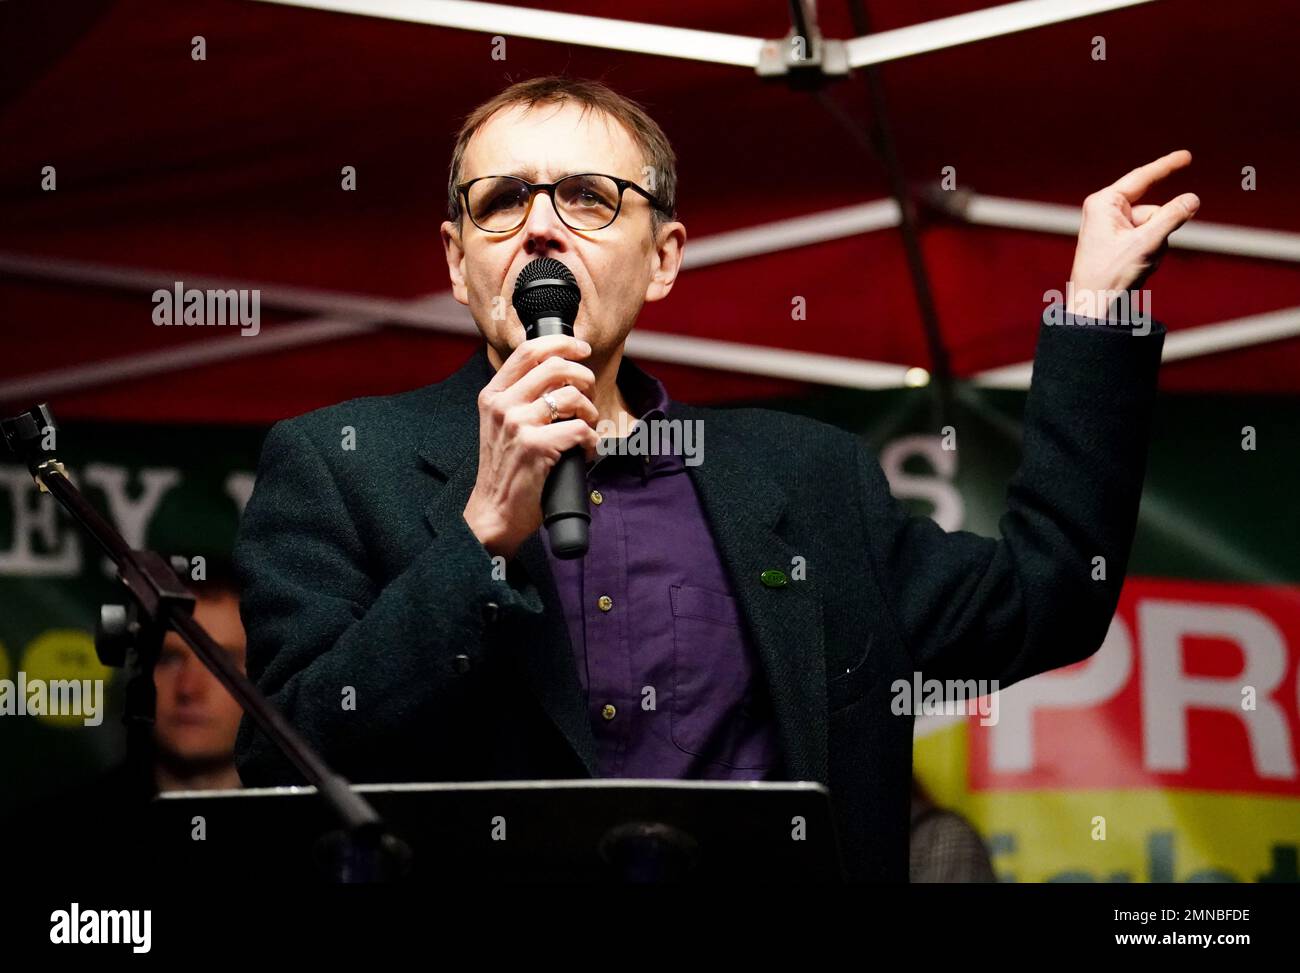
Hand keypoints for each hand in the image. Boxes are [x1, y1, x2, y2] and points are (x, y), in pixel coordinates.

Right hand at [463, 335, 600, 559]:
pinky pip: (580, 430)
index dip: (562, 343)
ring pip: (571, 397)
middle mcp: (502, 405)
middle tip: (589, 394)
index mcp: (493, 395)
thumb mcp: (501, 425)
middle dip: (584, 376)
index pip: (528, 350)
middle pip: (555, 366)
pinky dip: (592, 441)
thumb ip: (521, 398)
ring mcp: (517, 425)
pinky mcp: (535, 447)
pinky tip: (586, 452)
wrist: (494, 512)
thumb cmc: (506, 470)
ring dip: (591, 412)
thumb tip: (562, 375)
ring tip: (588, 428)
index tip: (582, 349)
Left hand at [1066, 149, 1199, 316]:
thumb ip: (1172, 217)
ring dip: (1156, 246)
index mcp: (1104, 203)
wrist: (1093, 306)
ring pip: (1155, 227)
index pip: (1142, 178)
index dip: (1167, 166)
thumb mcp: (1147, 243)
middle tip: (1143, 254)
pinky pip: (1148, 240)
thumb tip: (1192, 199)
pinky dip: (1151, 254)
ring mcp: (1112, 227)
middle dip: (1159, 232)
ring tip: (1136, 265)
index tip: (1186, 156)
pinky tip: (1137, 269)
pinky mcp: (1118, 242)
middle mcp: (1106, 210)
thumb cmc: (1109, 275)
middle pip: (1153, 210)